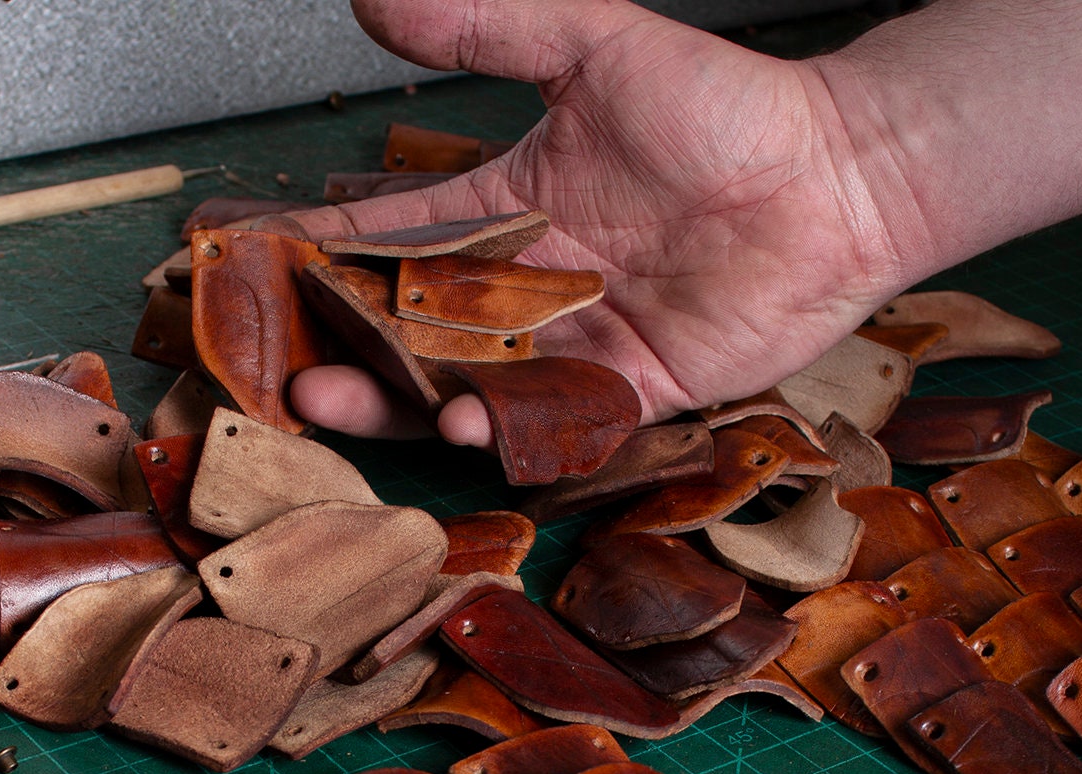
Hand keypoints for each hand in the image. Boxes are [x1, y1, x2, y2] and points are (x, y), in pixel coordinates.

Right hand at [288, 0, 932, 443]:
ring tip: (334, 399)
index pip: (392, 236)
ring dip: (394, 398)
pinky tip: (453, 417)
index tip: (243, 264)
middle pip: (410, 330)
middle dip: (337, 349)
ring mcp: (576, 346)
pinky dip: (501, 426)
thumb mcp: (592, 45)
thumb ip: (487, 23)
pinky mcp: (631, 392)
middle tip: (273, 364)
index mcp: (507, 209)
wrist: (837, 174)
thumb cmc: (728, 106)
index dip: (318, 251)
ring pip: (464, 385)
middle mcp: (531, 287)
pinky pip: (551, 422)